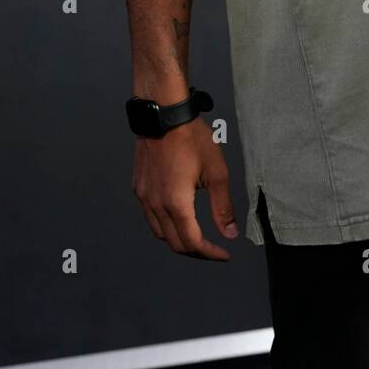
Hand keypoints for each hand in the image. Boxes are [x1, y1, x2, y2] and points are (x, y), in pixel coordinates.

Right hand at [132, 117, 238, 258]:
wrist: (163, 114)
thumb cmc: (192, 138)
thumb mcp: (216, 172)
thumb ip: (222, 207)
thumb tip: (230, 234)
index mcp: (176, 203)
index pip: (192, 243)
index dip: (210, 254)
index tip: (225, 254)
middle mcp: (155, 205)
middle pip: (174, 243)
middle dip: (196, 251)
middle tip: (214, 249)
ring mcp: (143, 197)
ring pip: (160, 233)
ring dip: (179, 240)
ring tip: (198, 237)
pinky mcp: (138, 188)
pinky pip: (151, 217)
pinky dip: (166, 226)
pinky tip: (179, 217)